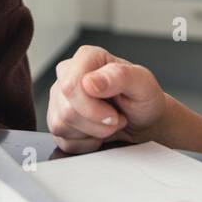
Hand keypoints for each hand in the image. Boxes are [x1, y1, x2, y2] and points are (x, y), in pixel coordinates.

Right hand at [47, 45, 168, 153]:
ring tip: (109, 122)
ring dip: (92, 133)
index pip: (71, 86)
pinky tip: (98, 131)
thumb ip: (120, 76)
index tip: (114, 114)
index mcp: (87, 58)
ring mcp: (59, 97)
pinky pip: (63, 140)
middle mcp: (68, 74)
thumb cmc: (143, 99)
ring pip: (61, 125)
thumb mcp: (143, 84)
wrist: (144, 120)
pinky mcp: (57, 119)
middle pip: (66, 109)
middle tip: (116, 118)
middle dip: (96, 123)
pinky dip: (86, 143)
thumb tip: (90, 81)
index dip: (91, 107)